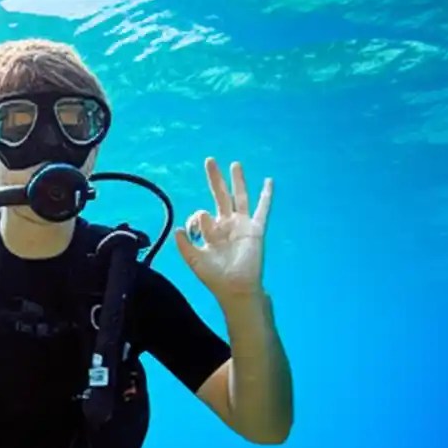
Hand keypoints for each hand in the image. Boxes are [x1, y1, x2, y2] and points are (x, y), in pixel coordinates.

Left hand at [174, 157, 273, 299]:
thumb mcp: (194, 260)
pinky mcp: (255, 229)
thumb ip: (184, 245)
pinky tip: (268, 181)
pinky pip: (262, 209)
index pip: (201, 215)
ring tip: (235, 164)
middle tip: (210, 160)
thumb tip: (178, 228)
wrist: (235, 287)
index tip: (194, 229)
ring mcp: (241, 225)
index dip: (196, 219)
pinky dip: (266, 195)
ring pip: (239, 197)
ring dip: (237, 181)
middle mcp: (226, 225)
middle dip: (215, 179)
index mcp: (211, 232)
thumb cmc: (215, 277)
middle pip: (220, 196)